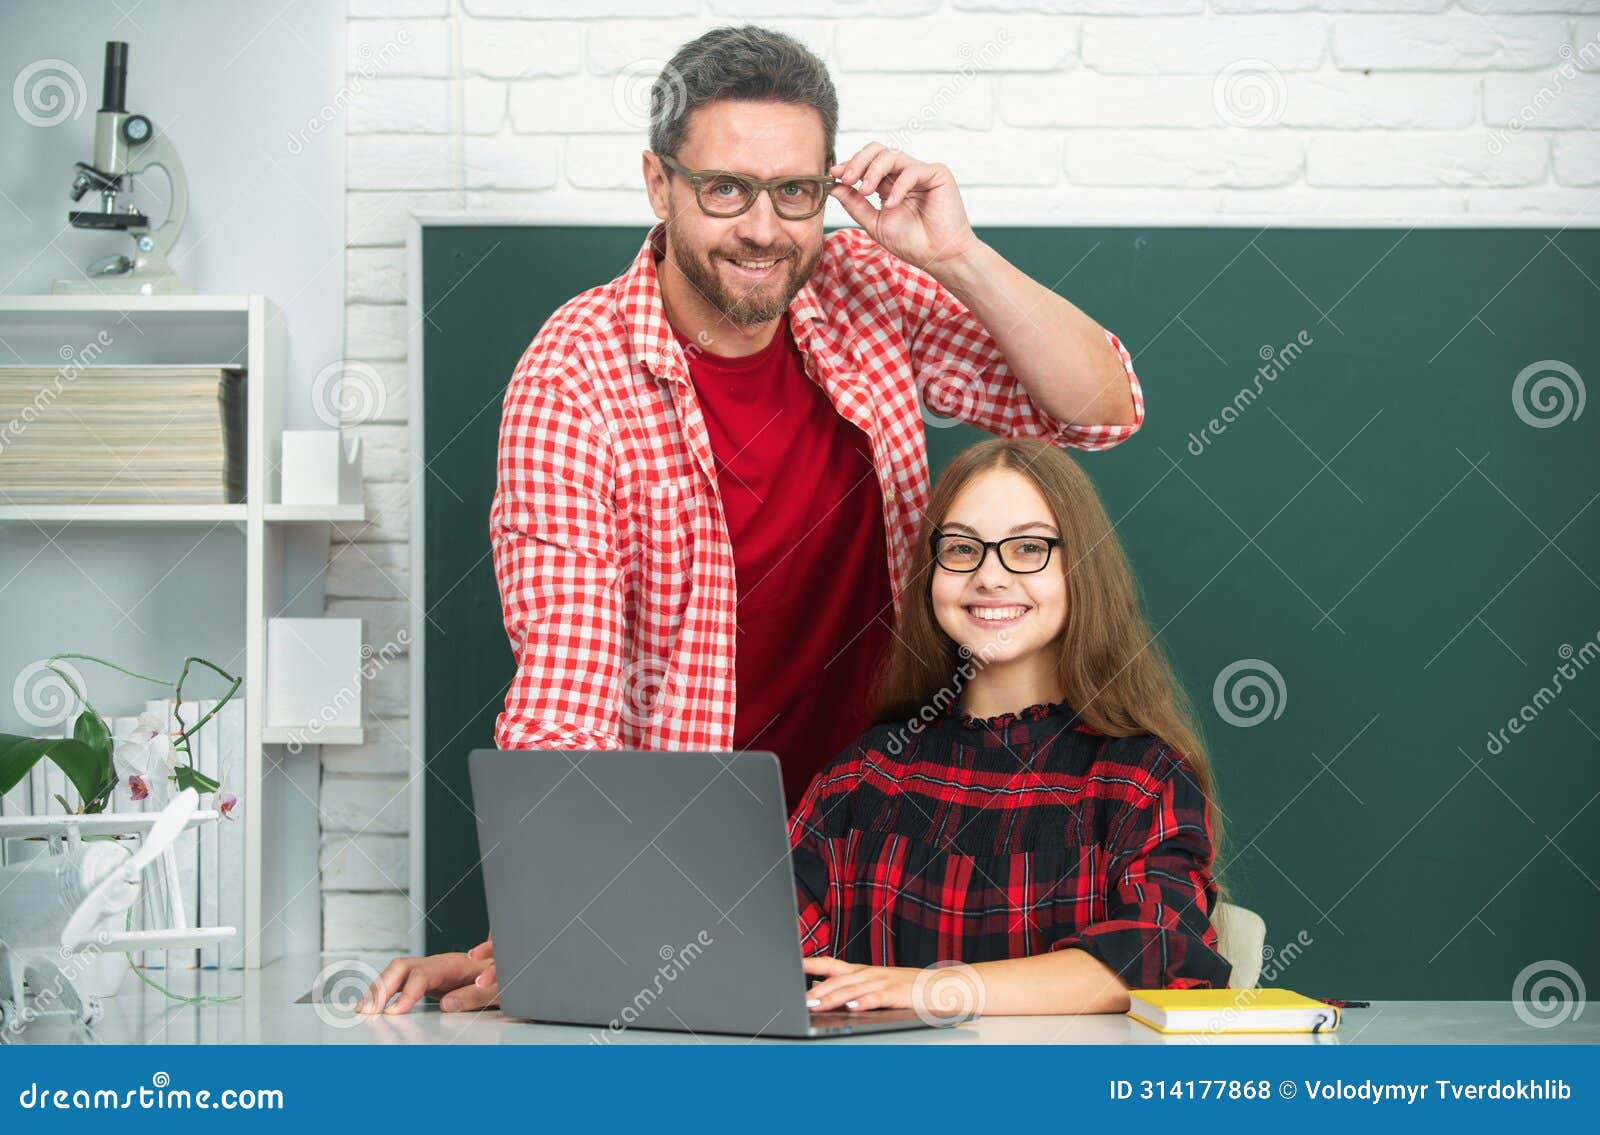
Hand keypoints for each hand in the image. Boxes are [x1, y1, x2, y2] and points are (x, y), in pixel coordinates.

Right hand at [357, 936, 498, 1014]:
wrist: (504, 967)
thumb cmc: (499, 977)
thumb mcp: (493, 988)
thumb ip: (472, 995)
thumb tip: (446, 1005)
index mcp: (452, 964)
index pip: (422, 974)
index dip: (407, 993)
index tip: (393, 1012)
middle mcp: (435, 963)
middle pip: (401, 967)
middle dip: (381, 988)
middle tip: (368, 1011)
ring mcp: (427, 969)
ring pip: (395, 973)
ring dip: (376, 990)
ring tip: (361, 1010)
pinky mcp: (421, 979)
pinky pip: (396, 982)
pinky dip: (381, 992)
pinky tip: (370, 1006)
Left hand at [802, 955, 921, 1011]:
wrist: (944, 985)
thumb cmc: (909, 987)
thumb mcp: (877, 984)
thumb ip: (852, 987)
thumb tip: (823, 989)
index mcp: (863, 971)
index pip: (831, 964)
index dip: (811, 963)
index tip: (791, 965)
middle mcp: (870, 973)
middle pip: (837, 979)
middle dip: (816, 990)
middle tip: (798, 999)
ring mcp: (883, 981)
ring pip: (851, 989)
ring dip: (831, 997)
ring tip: (814, 1004)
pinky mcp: (896, 993)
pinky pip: (876, 997)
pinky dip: (863, 1002)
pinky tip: (852, 1007)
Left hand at [828, 143, 976, 273]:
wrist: (938, 257)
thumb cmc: (911, 243)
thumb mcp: (875, 223)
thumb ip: (855, 204)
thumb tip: (833, 187)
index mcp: (889, 184)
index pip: (867, 163)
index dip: (850, 165)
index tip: (833, 173)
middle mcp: (903, 174)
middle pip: (877, 150)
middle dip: (858, 161)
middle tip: (846, 178)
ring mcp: (920, 172)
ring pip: (891, 155)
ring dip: (873, 171)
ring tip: (866, 191)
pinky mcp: (937, 173)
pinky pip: (911, 171)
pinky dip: (898, 187)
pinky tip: (892, 204)